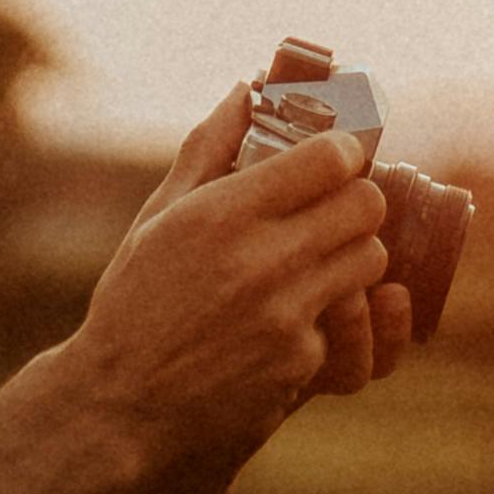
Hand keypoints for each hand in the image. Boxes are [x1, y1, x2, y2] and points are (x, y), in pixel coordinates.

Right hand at [62, 87, 399, 493]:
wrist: (122, 405)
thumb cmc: (135, 302)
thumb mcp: (159, 218)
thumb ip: (208, 148)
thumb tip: (247, 88)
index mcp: (222, 213)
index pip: (328, 159)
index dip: (343, 152)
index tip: (337, 158)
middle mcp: (260, 260)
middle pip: (365, 206)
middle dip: (359, 200)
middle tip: (337, 208)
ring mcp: (286, 315)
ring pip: (371, 261)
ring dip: (356, 256)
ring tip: (321, 261)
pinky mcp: (301, 363)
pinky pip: (346, 323)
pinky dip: (329, 318)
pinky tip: (290, 322)